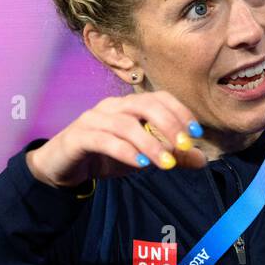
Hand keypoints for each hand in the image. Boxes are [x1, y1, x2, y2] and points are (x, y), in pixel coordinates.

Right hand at [26, 90, 206, 188]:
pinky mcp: (78, 137)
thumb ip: (170, 155)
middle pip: (144, 104)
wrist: (62, 166)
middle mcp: (112, 106)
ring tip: (166, 164)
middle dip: (168, 124)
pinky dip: (125, 151)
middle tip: (184, 146)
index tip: (196, 133)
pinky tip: (140, 165)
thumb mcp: (142, 156)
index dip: (180, 112)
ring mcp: (93, 119)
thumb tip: (202, 160)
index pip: (159, 98)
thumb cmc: (105, 156)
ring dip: (150, 144)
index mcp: (129, 105)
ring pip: (125, 124)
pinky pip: (104, 140)